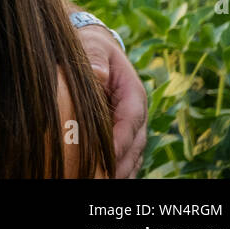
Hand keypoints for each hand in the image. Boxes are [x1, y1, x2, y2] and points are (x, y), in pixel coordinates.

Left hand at [77, 24, 146, 177]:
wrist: (96, 48)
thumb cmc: (92, 48)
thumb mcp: (93, 46)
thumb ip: (95, 58)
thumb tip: (97, 73)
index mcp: (133, 93)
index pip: (129, 121)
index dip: (120, 142)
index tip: (106, 159)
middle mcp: (136, 113)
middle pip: (134, 145)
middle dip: (120, 164)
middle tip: (101, 179)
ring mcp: (132, 125)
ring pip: (132, 154)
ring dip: (120, 170)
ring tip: (101, 182)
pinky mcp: (122, 132)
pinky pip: (124, 155)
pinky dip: (116, 168)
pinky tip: (102, 177)